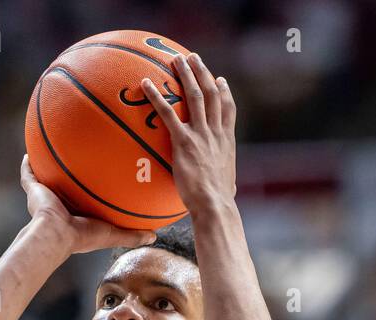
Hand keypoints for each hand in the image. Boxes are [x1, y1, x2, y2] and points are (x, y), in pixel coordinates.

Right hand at [19, 155, 154, 254]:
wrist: (56, 234)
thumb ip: (133, 235)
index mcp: (77, 215)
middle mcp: (61, 205)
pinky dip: (28, 164)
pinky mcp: (34, 190)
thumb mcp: (113, 234)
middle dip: (71, 175)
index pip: (86, 201)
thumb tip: (155, 236)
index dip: (91, 192)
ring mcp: (46, 197)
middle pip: (66, 186)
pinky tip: (30, 152)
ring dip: (49, 166)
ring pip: (47, 177)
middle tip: (80, 159)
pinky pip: (28, 174)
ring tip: (54, 149)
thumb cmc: (83, 236)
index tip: (101, 180)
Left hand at [140, 52, 236, 214]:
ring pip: (194, 95)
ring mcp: (201, 134)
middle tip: (193, 58)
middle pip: (211, 93)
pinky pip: (168, 113)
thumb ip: (222, 180)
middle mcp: (216, 132)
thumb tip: (224, 192)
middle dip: (202, 72)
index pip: (228, 109)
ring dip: (185, 74)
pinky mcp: (184, 142)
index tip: (220, 80)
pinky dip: (156, 96)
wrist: (215, 204)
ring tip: (176, 59)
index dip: (224, 92)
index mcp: (226, 141)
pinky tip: (146, 84)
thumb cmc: (218, 202)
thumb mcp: (226, 186)